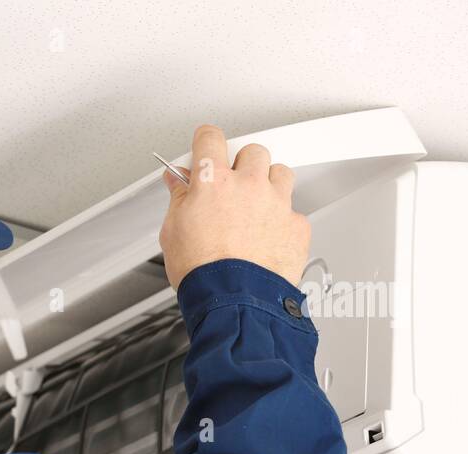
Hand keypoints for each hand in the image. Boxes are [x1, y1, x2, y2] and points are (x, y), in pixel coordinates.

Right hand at [158, 125, 309, 288]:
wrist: (234, 300)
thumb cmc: (202, 271)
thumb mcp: (172, 231)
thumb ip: (178, 199)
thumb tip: (177, 185)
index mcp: (213, 182)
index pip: (210, 139)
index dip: (206, 141)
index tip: (206, 146)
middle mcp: (248, 185)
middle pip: (252, 151)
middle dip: (242, 165)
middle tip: (232, 185)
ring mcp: (276, 202)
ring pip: (280, 173)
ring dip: (269, 184)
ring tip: (255, 208)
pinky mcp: (296, 224)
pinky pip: (294, 211)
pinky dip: (282, 220)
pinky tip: (268, 237)